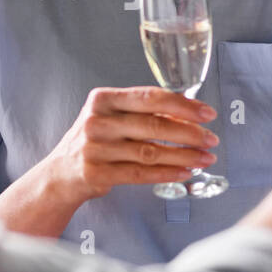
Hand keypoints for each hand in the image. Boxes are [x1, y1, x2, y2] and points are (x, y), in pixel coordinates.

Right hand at [42, 87, 219, 204]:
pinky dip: (167, 173)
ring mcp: (95, 148)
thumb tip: (188, 112)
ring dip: (184, 155)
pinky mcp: (97, 173)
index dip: (182, 105)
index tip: (207, 113)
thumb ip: (143, 112)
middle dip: (189, 133)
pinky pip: (140, 173)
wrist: (60, 174)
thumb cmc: (95, 142)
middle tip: (211, 138)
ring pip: (150, 151)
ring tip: (205, 157)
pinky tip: (185, 171)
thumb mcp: (112, 118)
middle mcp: (97, 121)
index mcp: (103, 99)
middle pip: (154, 125)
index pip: (150, 97)